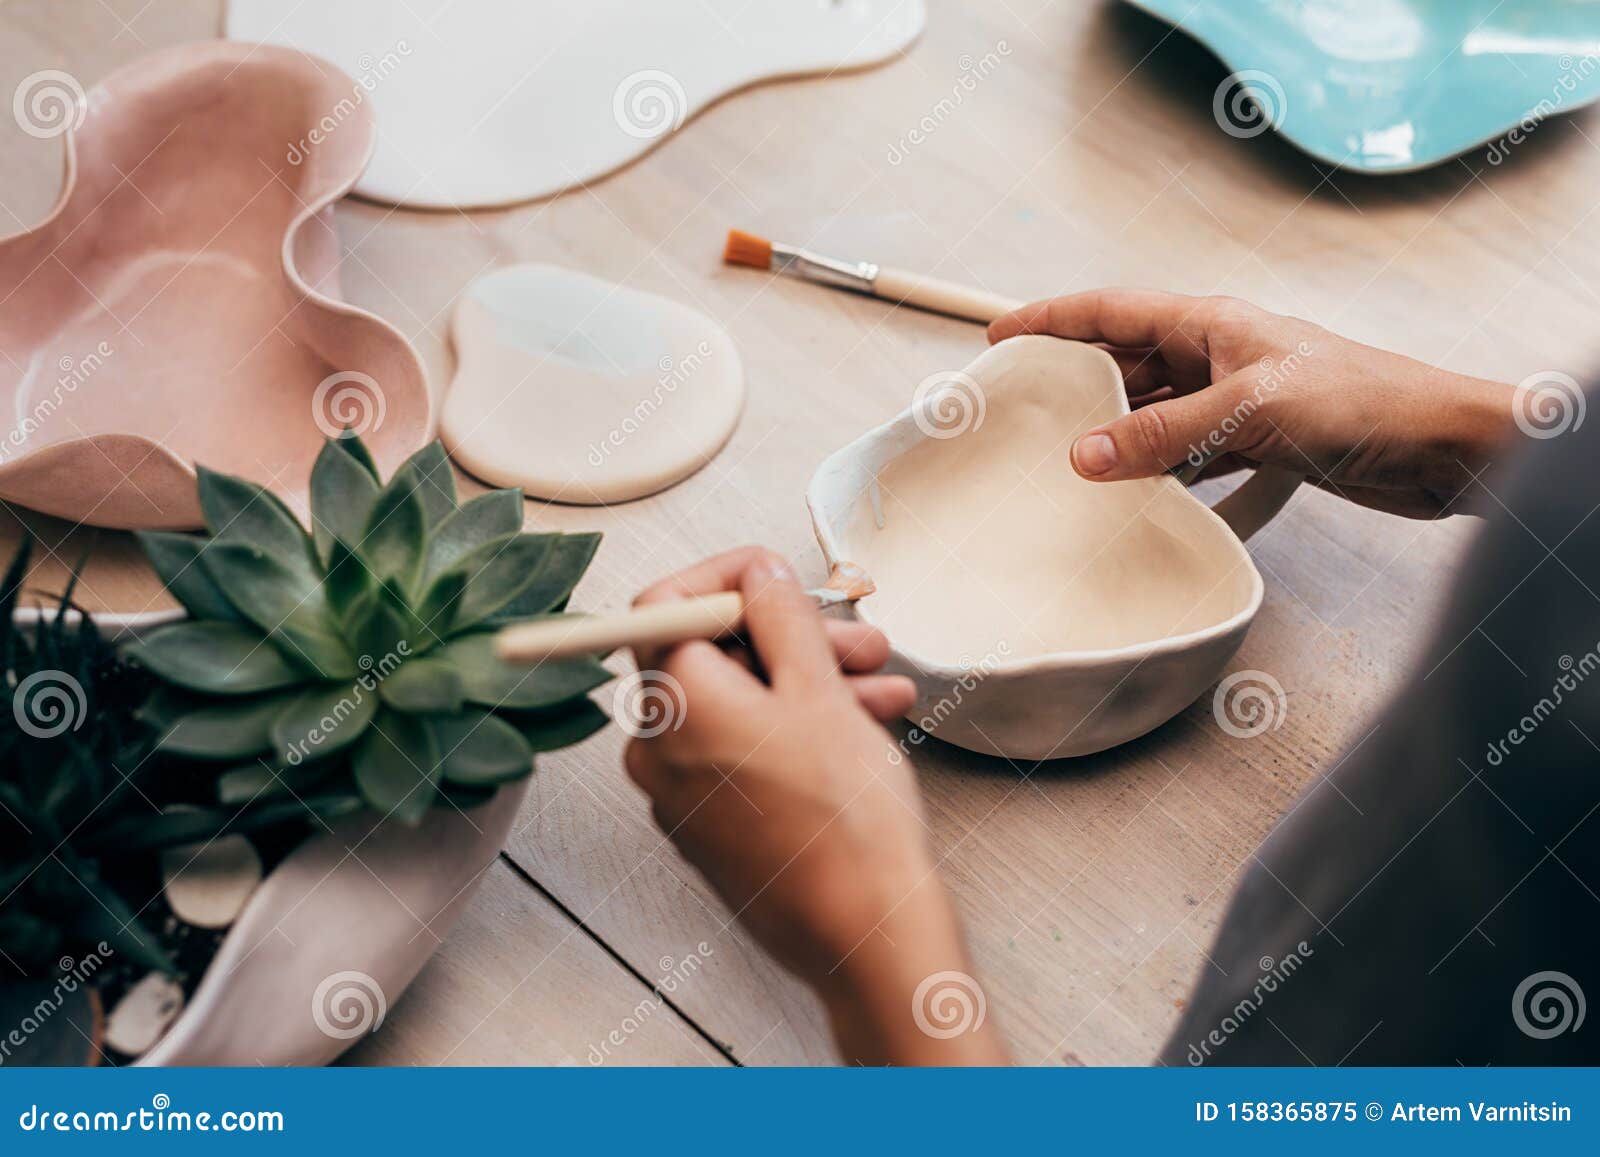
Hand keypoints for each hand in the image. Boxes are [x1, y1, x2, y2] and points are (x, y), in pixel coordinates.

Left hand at [623, 547, 1007, 1064]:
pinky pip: (742, 754)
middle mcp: (658, 749)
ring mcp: (681, 796)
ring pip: (739, 707)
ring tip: (885, 688)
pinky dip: (795, 731)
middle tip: (861, 640)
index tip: (778, 575)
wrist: (864, 934)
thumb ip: (781, 616)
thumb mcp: (819, 690)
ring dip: (809, 683)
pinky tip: (863, 727)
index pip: (665, 605)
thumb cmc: (842, 818)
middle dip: (790, 637)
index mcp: (672, 704)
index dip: (726, 578)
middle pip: (711, 658)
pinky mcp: (710, 830)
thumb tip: (757, 575)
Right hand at [989, 290, 1517, 517]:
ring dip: (1116, 430)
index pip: (1110, 311)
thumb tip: (1082, 454)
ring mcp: (1237, 397)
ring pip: (1154, 408)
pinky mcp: (1259, 439)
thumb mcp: (1248, 412)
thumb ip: (1162, 433)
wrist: (1440, 447)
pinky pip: (1187, 449)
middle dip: (1075, 380)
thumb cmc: (1362, 403)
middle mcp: (1218, 353)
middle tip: (1023, 408)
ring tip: (1065, 458)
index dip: (1051, 320)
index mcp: (1210, 323)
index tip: (1001, 337)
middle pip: (1126, 359)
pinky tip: (1136, 492)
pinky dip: (1158, 467)